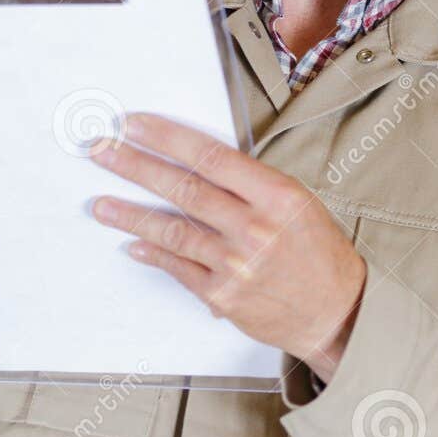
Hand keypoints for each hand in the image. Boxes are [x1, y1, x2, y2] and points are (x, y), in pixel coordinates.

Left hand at [88, 113, 366, 382]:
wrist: (337, 311)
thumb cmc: (317, 252)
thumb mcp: (296, 202)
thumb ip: (250, 183)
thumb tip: (196, 162)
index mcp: (276, 195)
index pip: (210, 156)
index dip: (166, 137)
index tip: (135, 125)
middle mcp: (253, 227)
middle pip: (182, 188)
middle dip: (134, 166)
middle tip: (103, 150)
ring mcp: (235, 264)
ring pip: (171, 230)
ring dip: (129, 215)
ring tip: (100, 203)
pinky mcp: (222, 296)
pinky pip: (177, 267)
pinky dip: (152, 253)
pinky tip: (132, 243)